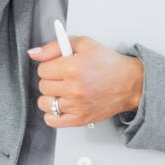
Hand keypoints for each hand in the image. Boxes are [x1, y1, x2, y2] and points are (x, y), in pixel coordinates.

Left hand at [28, 36, 143, 125]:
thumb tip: (34, 53)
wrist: (130, 83)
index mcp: (72, 68)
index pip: (42, 69)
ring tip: (63, 91)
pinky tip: (62, 104)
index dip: (49, 66)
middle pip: (43, 86)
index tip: (58, 67)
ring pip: (44, 103)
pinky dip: (53, 113)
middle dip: (51, 80)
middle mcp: (74, 88)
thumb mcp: (84, 44)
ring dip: (50, 97)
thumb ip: (55, 46)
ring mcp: (76, 106)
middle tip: (64, 78)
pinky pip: (52, 120)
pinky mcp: (80, 119)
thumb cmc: (109, 64)